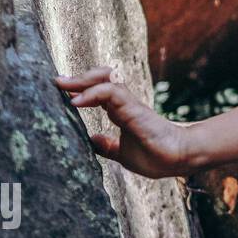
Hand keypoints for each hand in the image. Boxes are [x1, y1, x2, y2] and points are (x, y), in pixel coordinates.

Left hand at [54, 67, 189, 178]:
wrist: (180, 158)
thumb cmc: (157, 157)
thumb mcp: (122, 153)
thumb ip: (107, 146)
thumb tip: (91, 141)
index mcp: (121, 112)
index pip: (98, 91)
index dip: (80, 88)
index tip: (61, 91)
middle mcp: (124, 104)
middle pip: (100, 79)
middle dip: (77, 79)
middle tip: (57, 82)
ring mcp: (129, 104)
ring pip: (105, 79)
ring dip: (82, 80)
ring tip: (62, 85)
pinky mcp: (134, 108)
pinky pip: (111, 92)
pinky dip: (92, 93)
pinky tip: (76, 101)